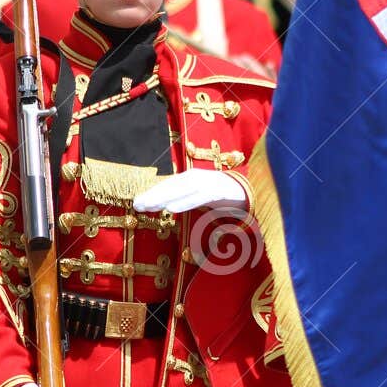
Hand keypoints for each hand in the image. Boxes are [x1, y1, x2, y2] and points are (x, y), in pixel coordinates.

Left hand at [132, 169, 246, 213]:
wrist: (250, 193)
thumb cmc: (221, 197)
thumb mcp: (199, 198)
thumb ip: (184, 199)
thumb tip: (163, 205)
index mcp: (191, 178)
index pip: (168, 185)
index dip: (153, 193)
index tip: (137, 202)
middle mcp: (197, 177)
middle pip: (172, 186)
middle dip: (154, 194)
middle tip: (137, 204)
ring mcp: (209, 182)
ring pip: (183, 190)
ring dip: (165, 197)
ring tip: (150, 206)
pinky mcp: (220, 191)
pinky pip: (200, 196)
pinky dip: (186, 201)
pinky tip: (172, 209)